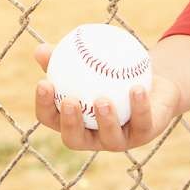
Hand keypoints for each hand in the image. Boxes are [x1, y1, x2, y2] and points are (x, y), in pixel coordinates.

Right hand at [31, 42, 181, 150]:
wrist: (149, 80)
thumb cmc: (110, 71)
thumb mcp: (88, 61)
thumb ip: (64, 57)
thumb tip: (40, 50)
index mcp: (74, 120)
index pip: (50, 118)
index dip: (44, 105)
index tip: (44, 83)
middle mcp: (93, 136)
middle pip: (74, 139)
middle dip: (70, 123)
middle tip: (69, 101)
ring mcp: (118, 139)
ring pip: (110, 137)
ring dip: (105, 120)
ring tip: (102, 100)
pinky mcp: (144, 134)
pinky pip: (142, 122)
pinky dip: (139, 106)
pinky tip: (136, 88)